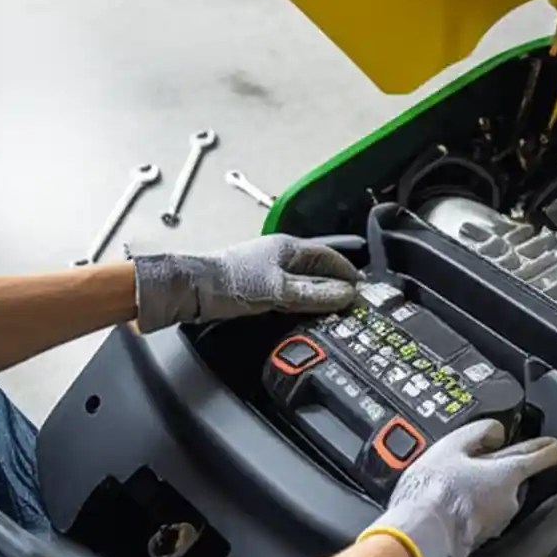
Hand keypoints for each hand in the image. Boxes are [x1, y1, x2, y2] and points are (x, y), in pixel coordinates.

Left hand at [134, 235, 362, 332]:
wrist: (193, 289)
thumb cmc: (233, 284)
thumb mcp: (279, 291)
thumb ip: (314, 294)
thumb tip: (346, 295)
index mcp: (289, 247)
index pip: (329, 255)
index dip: (348, 271)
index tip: (363, 288)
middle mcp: (280, 253)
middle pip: (317, 266)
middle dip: (335, 281)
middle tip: (351, 300)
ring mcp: (267, 266)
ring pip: (302, 277)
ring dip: (318, 290)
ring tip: (333, 307)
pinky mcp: (256, 281)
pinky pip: (289, 287)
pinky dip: (302, 297)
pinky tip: (303, 309)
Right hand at [358, 420, 556, 556]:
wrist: (420, 536)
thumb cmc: (434, 493)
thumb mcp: (452, 446)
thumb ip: (479, 432)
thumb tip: (496, 431)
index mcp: (509, 473)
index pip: (542, 456)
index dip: (550, 448)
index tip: (556, 446)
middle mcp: (510, 500)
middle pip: (518, 477)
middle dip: (509, 467)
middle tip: (497, 456)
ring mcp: (497, 522)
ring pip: (499, 496)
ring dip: (487, 487)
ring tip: (461, 479)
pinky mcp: (481, 537)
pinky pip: (484, 512)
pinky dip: (475, 504)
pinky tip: (455, 499)